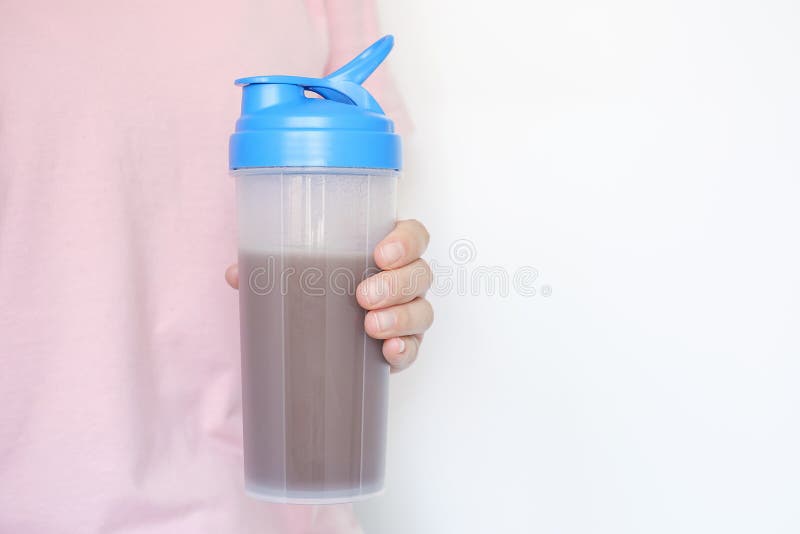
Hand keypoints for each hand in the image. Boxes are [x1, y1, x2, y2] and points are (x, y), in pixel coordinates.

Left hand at [225, 220, 433, 371]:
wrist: (323, 335)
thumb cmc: (318, 288)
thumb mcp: (294, 273)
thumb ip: (270, 268)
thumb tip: (236, 274)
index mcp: (386, 249)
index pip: (413, 235)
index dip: (406, 242)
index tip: (381, 253)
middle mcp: (404, 279)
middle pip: (420, 273)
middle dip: (395, 284)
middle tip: (363, 295)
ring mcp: (408, 312)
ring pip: (422, 310)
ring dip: (401, 317)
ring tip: (371, 326)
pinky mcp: (405, 345)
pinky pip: (415, 347)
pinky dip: (407, 350)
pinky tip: (390, 353)